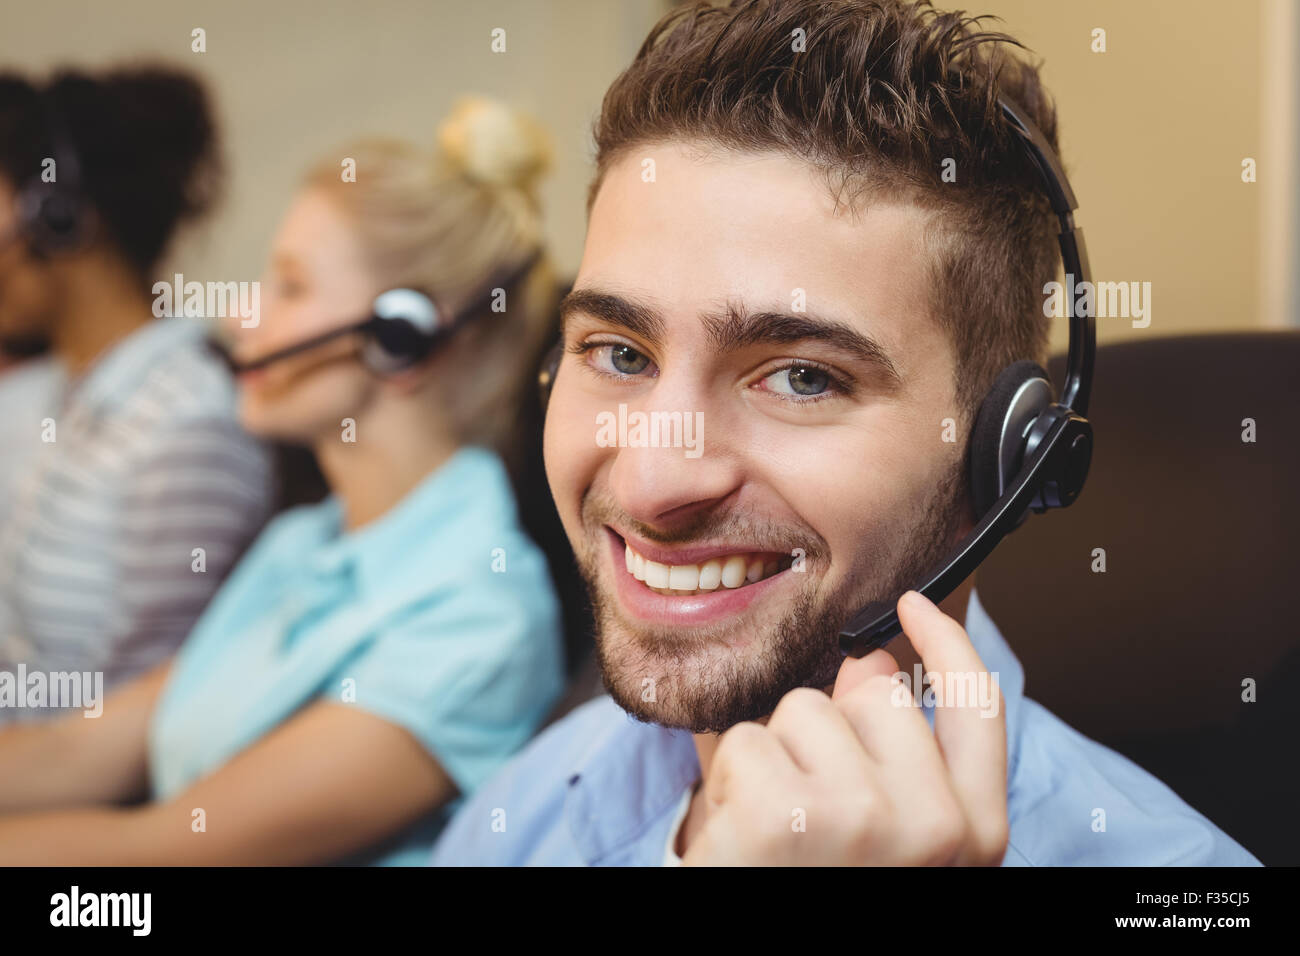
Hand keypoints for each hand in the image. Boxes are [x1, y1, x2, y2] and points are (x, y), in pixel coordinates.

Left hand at [681, 589, 1007, 865]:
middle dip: (829, 728)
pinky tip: (745, 836)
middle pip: (873, 693)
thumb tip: (871, 660)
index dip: (947, 643)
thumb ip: (894, 755)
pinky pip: (746, 740)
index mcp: (971, 834)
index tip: (916, 607)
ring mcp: (860, 817)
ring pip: (802, 709)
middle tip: (812, 806)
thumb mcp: (889, 841)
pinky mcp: (783, 815)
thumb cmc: (819, 885)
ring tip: (777, 832)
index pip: (978, 707)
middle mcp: (931, 826)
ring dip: (776, 758)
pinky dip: (731, 782)